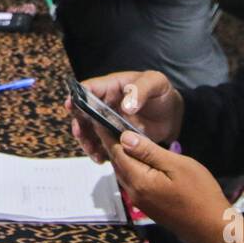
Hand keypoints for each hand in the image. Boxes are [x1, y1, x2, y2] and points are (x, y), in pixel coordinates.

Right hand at [65, 70, 183, 163]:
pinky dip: (99, 152)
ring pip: (89, 132)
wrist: (172, 113)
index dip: (77, 96)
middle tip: (81, 134)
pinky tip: (102, 159)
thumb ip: (140, 91)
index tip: (71, 106)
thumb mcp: (155, 83)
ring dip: (87, 142)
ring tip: (94, 152)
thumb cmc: (161, 92)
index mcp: (111, 86)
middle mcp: (105, 104)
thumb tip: (126, 107)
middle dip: (79, 124)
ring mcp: (108, 122)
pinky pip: (101, 145)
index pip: (88, 88)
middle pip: (83, 113)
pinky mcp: (115, 137)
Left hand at [108, 132, 243, 242]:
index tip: (101, 118)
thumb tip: (124, 137)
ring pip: (124, 173)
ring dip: (123, 156)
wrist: (212, 228)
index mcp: (139, 180)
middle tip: (111, 123)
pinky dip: (132, 168)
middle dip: (113, 144)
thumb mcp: (177, 165)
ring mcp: (140, 202)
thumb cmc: (200, 194)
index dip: (108, 134)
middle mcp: (133, 193)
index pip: (116, 152)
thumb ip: (149, 151)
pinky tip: (141, 159)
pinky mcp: (148, 206)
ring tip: (125, 137)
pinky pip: (133, 182)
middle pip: (118, 163)